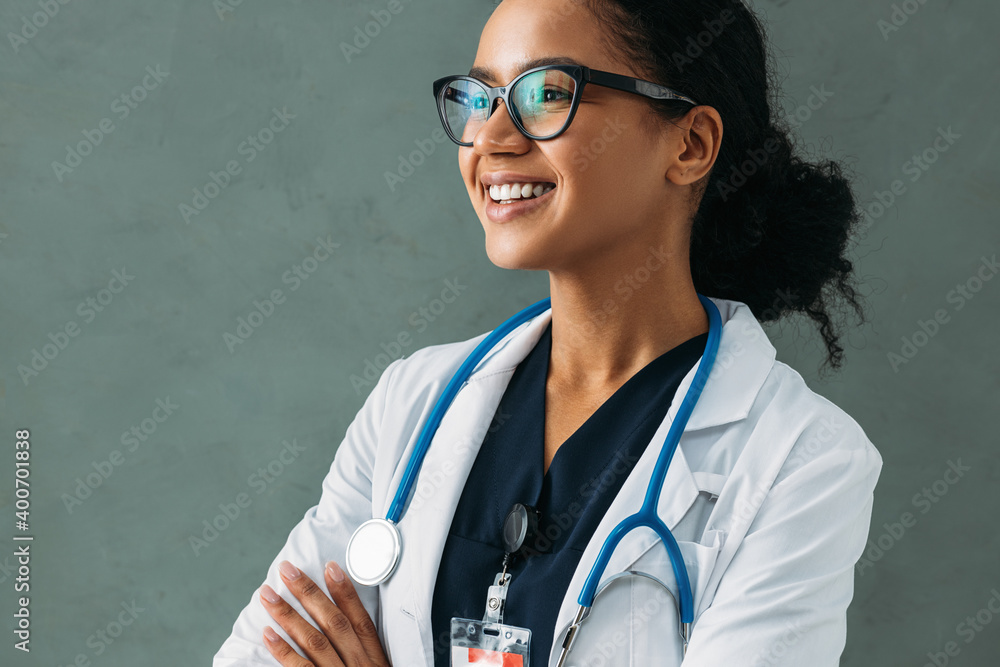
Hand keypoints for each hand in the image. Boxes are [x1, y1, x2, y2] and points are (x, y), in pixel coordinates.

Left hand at [258, 559, 389, 665]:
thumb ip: (364, 655)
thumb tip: (344, 630)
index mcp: (374, 659)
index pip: (360, 619)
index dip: (345, 591)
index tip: (330, 567)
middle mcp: (358, 664)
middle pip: (334, 622)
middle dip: (308, 593)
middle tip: (287, 569)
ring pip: (313, 640)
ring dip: (288, 614)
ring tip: (267, 594)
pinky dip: (283, 650)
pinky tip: (268, 633)